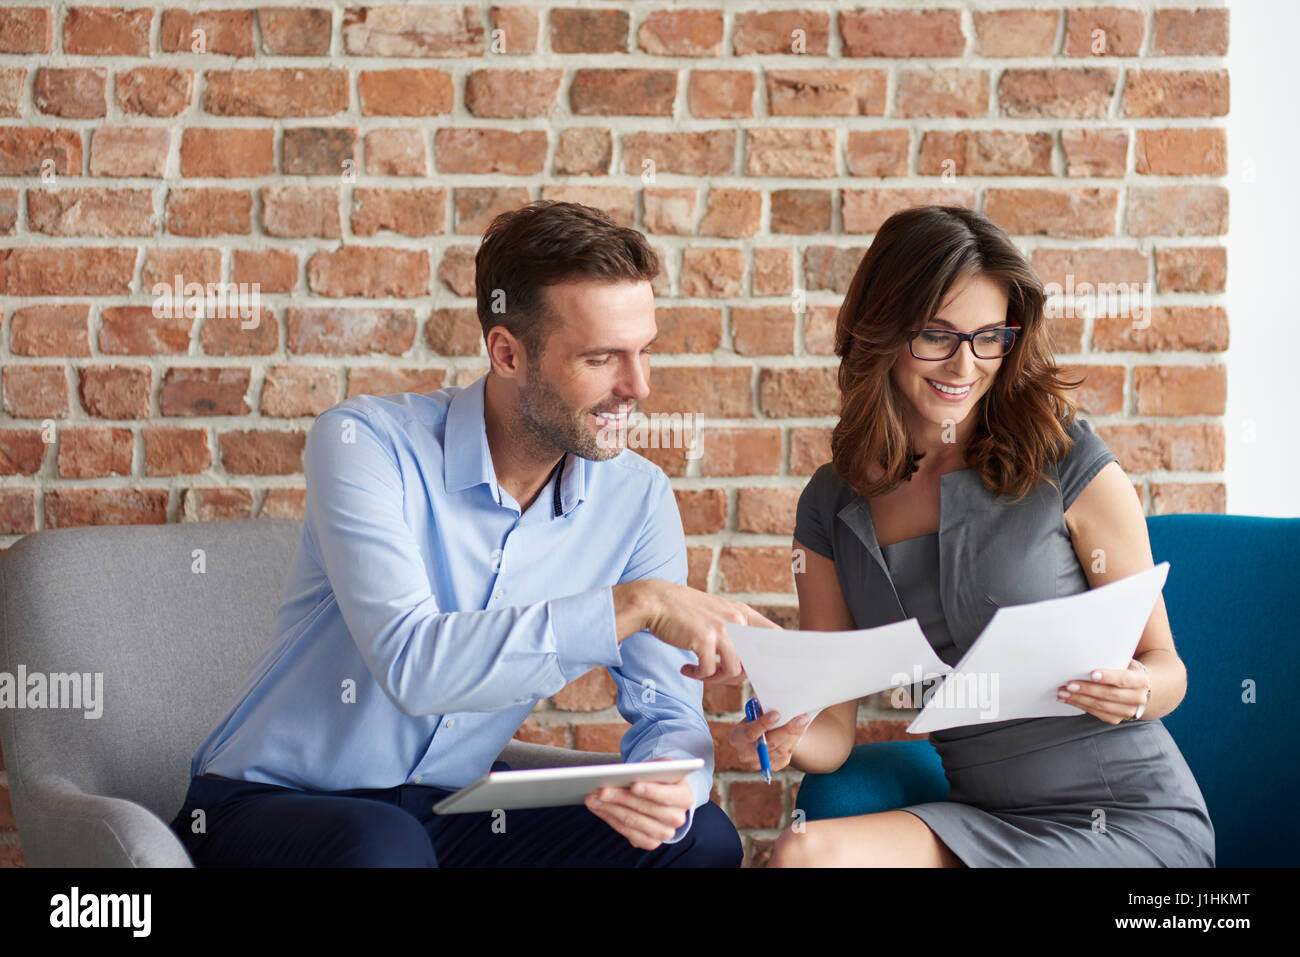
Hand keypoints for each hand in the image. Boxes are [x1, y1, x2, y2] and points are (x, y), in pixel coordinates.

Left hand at [583, 765, 693, 850]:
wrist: (660, 792)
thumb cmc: (658, 775)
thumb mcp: (659, 766)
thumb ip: (649, 769)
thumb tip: (624, 775)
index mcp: (685, 797)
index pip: (668, 795)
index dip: (651, 791)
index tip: (633, 784)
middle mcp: (678, 818)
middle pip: (647, 810)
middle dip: (622, 799)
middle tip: (601, 790)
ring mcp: (664, 833)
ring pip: (634, 823)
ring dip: (610, 810)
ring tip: (593, 798)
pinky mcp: (650, 842)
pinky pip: (628, 834)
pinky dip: (610, 819)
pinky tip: (598, 808)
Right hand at [632, 581, 780, 683]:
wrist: (656, 602)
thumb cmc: (685, 611)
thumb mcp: (717, 613)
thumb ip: (733, 630)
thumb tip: (747, 661)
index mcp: (741, 613)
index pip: (774, 635)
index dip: (776, 655)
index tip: (768, 669)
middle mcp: (735, 620)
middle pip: (753, 661)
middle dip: (739, 676)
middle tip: (721, 676)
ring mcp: (720, 630)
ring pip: (734, 671)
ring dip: (717, 679)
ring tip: (701, 673)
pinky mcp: (703, 641)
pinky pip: (709, 671)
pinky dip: (698, 675)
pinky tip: (687, 669)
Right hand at [729, 708, 810, 773]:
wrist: (762, 736)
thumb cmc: (757, 720)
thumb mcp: (754, 713)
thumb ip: (760, 709)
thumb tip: (776, 701)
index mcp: (737, 737)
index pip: (750, 733)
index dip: (763, 723)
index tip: (777, 714)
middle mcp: (745, 754)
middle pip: (769, 744)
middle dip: (787, 730)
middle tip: (801, 718)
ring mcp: (759, 763)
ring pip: (780, 750)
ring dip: (794, 735)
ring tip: (803, 721)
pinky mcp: (773, 766)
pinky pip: (786, 755)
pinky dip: (794, 741)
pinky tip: (799, 730)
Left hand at [1057, 659, 1151, 724]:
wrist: (1135, 687)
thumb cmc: (1123, 669)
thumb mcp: (1123, 662)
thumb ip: (1110, 660)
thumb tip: (1085, 655)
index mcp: (1140, 681)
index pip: (1124, 679)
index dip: (1108, 677)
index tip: (1091, 674)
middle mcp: (1137, 698)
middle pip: (1110, 694)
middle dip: (1087, 689)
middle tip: (1069, 684)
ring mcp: (1128, 711)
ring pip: (1102, 706)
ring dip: (1079, 699)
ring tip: (1063, 692)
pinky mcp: (1117, 718)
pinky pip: (1097, 714)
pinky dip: (1080, 706)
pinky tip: (1068, 699)